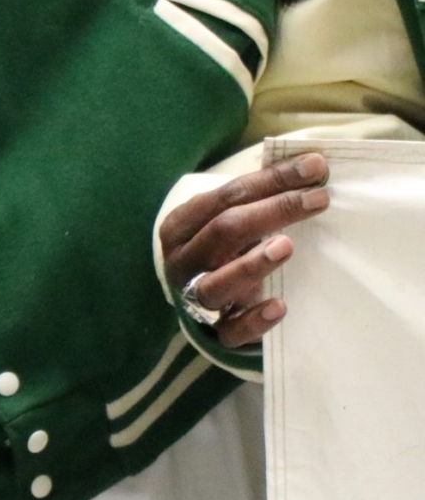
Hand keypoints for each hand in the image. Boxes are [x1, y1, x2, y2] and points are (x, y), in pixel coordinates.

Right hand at [159, 152, 329, 346]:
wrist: (206, 302)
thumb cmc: (225, 249)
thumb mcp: (227, 219)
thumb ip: (255, 198)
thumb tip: (310, 165)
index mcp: (179, 227)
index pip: (225, 196)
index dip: (270, 180)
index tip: (315, 168)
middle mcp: (182, 263)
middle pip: (223, 231)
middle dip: (273, 210)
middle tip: (318, 199)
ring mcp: (195, 299)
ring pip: (216, 283)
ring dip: (251, 264)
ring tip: (287, 246)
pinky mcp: (216, 333)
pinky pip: (231, 331)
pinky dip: (254, 320)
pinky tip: (279, 306)